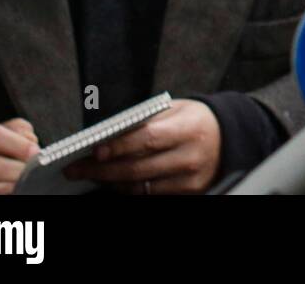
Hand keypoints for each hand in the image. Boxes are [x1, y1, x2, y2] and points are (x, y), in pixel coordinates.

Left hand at [64, 99, 220, 194]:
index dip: (119, 146)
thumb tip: (108, 134)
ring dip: (110, 181)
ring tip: (91, 173)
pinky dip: (128, 188)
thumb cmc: (196, 119)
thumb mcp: (177, 109)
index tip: (94, 150)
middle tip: (75, 168)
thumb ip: (147, 120)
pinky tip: (114, 180)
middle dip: (101, 169)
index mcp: (189, 128)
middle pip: (138, 168)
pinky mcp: (188, 192)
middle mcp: (190, 156)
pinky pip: (149, 194)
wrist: (229, 137)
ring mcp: (189, 178)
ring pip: (139, 186)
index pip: (148, 139)